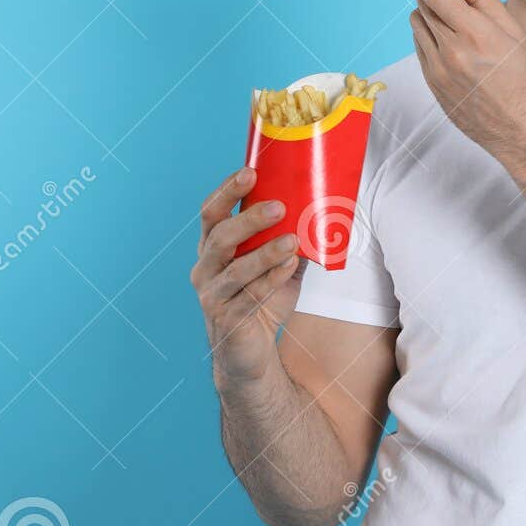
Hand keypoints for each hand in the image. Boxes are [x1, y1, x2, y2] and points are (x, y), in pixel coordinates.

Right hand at [190, 167, 302, 385]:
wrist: (250, 354)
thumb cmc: (261, 301)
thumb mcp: (277, 266)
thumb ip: (290, 238)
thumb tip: (320, 208)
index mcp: (212, 248)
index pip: (212, 213)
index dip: (227, 191)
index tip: (249, 171)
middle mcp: (205, 268)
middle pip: (219, 237)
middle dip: (249, 219)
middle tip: (279, 206)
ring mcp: (212, 295)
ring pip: (234, 269)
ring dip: (264, 252)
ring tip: (292, 239)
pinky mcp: (227, 319)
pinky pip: (249, 296)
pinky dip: (271, 279)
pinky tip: (289, 266)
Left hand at [410, 0, 525, 157]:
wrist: (519, 126)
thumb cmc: (522, 76)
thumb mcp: (511, 29)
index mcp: (475, 34)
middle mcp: (451, 52)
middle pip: (423, 4)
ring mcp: (436, 70)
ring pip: (417, 24)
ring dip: (431, 14)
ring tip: (456, 23)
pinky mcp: (430, 83)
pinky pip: (419, 46)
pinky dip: (430, 36)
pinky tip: (452, 44)